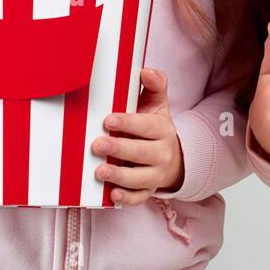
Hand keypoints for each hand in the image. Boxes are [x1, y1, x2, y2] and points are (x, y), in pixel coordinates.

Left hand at [91, 67, 182, 206]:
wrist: (172, 157)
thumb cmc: (154, 128)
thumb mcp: (158, 105)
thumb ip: (155, 85)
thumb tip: (146, 70)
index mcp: (162, 129)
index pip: (147, 126)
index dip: (128, 123)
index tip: (109, 120)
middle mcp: (162, 153)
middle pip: (142, 153)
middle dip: (119, 149)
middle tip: (97, 144)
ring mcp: (155, 174)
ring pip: (140, 178)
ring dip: (120, 175)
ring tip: (99, 171)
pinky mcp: (148, 190)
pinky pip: (139, 198)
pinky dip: (126, 198)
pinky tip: (112, 195)